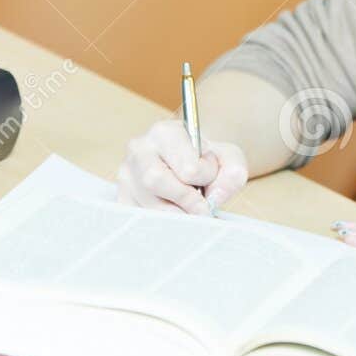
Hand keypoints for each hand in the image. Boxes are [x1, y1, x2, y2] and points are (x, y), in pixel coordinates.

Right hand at [117, 118, 247, 214]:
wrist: (191, 162)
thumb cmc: (207, 160)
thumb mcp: (229, 158)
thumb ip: (234, 172)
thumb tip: (215, 197)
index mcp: (165, 132)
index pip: (187, 167)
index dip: (206, 178)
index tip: (209, 174)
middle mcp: (139, 149)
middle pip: (156, 182)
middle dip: (186, 200)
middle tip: (201, 204)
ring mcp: (125, 174)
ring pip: (147, 205)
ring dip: (176, 213)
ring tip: (187, 204)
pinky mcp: (121, 197)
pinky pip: (139, 219)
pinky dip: (162, 223)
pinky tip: (173, 213)